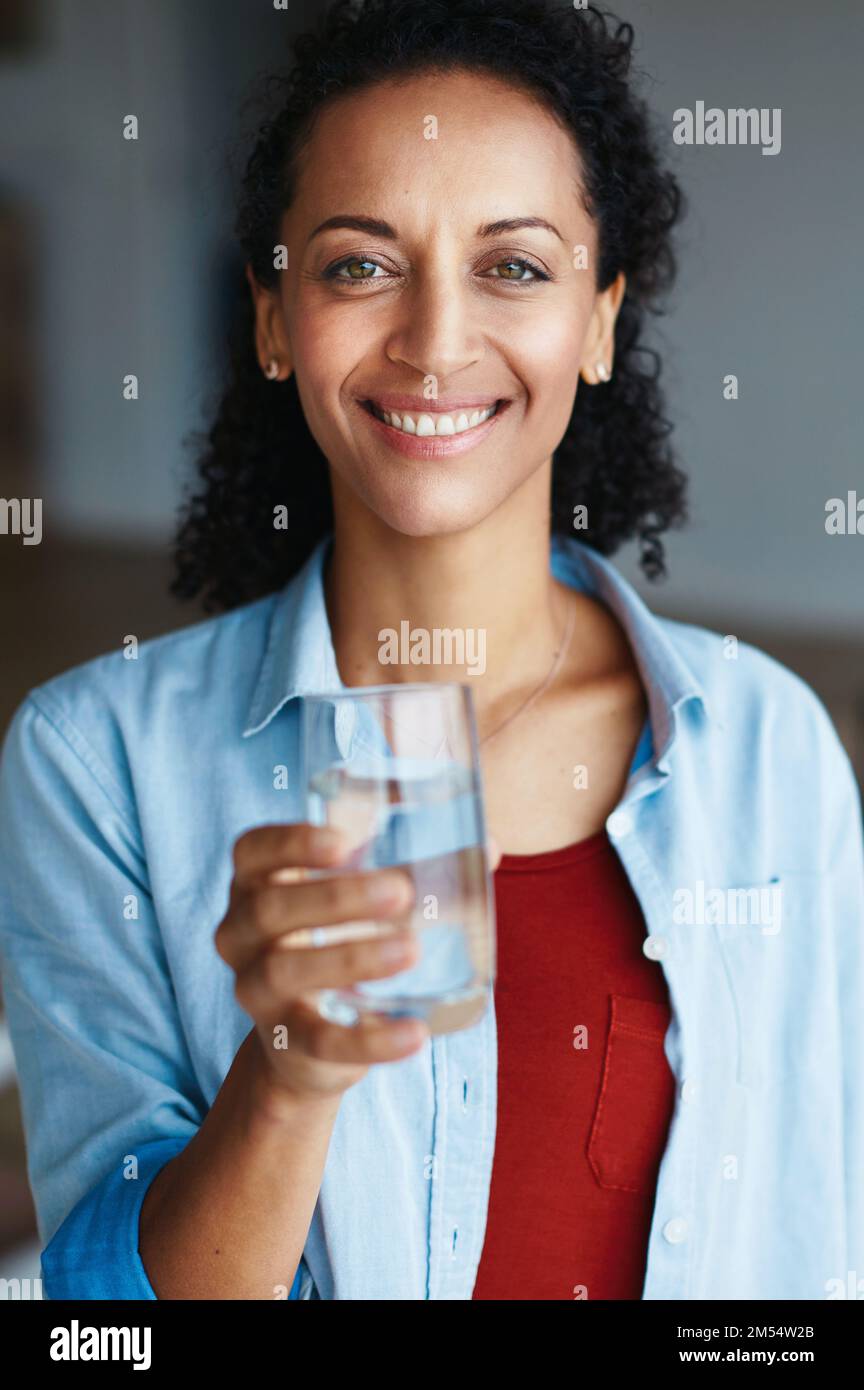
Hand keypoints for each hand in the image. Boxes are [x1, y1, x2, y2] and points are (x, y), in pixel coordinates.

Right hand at [215, 822, 428, 1107]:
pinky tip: (416, 1033)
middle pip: (271, 908)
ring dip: (351, 958)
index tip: (344, 842)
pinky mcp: (287, 1045)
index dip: (291, 842)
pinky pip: (323, 1042)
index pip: (253, 852)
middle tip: (401, 891)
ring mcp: (257, 993)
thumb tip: (486, 849)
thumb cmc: (337, 942)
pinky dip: (371, 1041)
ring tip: (411, 949)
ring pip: (286, 970)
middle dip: (337, 897)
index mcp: (256, 886)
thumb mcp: (357, 903)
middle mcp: (240, 936)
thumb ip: (409, 869)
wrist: (307, 1041)